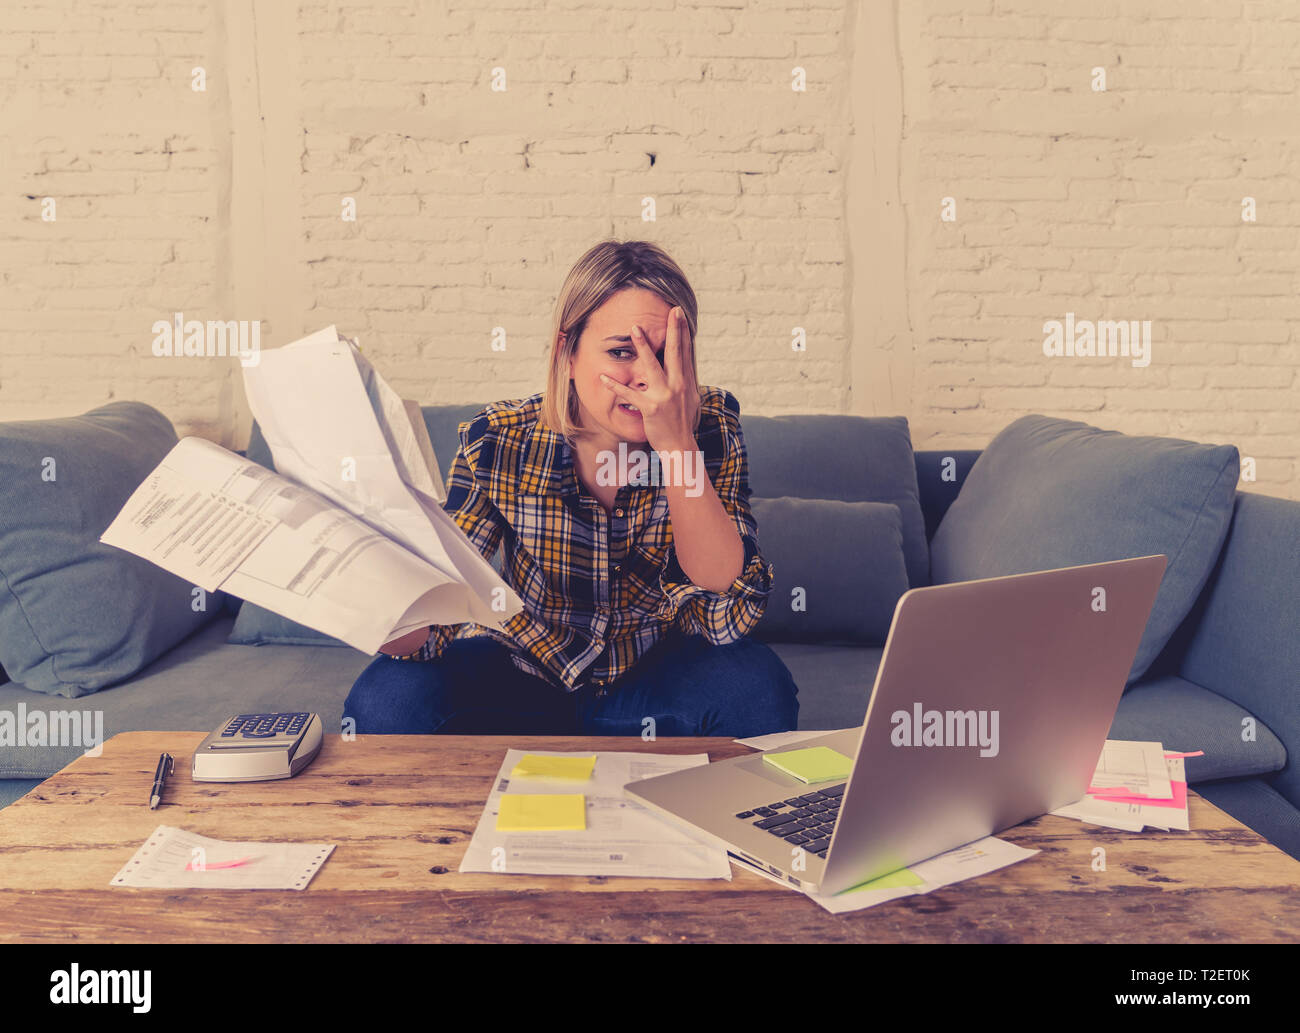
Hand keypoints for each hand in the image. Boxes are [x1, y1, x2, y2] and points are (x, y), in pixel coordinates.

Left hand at [600, 306, 699, 452]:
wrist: (680, 446)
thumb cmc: (682, 421)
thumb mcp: (690, 398)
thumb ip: (684, 379)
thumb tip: (684, 363)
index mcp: (686, 381)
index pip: (685, 351)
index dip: (683, 331)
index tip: (679, 313)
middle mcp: (678, 385)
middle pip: (675, 352)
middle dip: (673, 330)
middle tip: (671, 311)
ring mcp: (665, 396)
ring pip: (652, 366)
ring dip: (643, 347)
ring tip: (634, 329)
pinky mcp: (651, 408)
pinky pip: (630, 394)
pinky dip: (615, 386)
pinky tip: (603, 377)